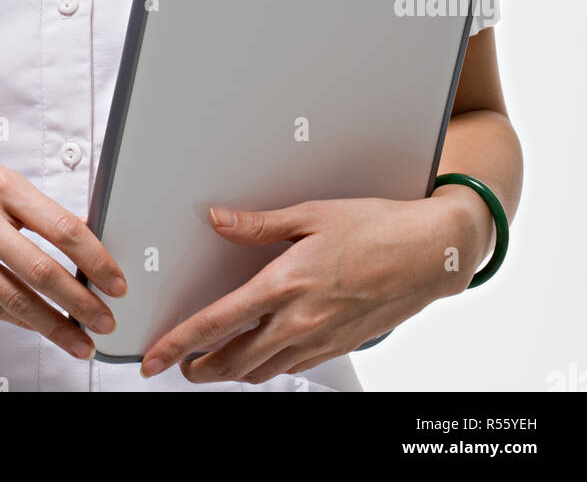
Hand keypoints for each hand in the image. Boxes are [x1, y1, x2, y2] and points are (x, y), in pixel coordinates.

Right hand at [0, 150, 126, 361]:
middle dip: (81, 302)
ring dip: (54, 325)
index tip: (115, 281)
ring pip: (15, 299)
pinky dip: (19, 320)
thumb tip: (82, 243)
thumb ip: (34, 209)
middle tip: (105, 320)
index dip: (95, 259)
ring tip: (79, 340)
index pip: (62, 227)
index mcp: (2, 187)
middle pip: (41, 270)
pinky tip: (40, 327)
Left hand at [139, 191, 484, 383]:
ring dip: (232, 371)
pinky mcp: (340, 346)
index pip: (217, 324)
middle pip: (234, 362)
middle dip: (200, 366)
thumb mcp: (312, 214)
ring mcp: (322, 339)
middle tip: (180, 363)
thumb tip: (217, 220)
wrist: (430, 254)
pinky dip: (268, 367)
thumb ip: (258, 224)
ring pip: (262, 371)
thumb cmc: (377, 227)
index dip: (179, 343)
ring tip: (214, 363)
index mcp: (286, 285)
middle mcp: (301, 321)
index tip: (155, 356)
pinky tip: (263, 354)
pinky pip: (293, 368)